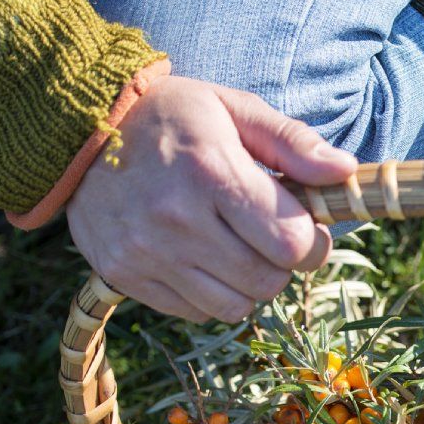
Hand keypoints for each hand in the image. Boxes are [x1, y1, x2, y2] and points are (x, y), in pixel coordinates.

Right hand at [67, 76, 356, 321]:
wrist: (77, 128)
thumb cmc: (172, 117)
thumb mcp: (234, 110)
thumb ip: (293, 143)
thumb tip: (346, 172)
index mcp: (211, 172)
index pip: (292, 243)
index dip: (312, 243)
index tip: (304, 227)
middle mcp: (176, 219)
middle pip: (268, 282)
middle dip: (280, 264)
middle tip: (266, 236)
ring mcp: (146, 253)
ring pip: (235, 307)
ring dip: (247, 285)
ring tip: (232, 246)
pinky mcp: (124, 276)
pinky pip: (197, 313)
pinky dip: (209, 294)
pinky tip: (197, 256)